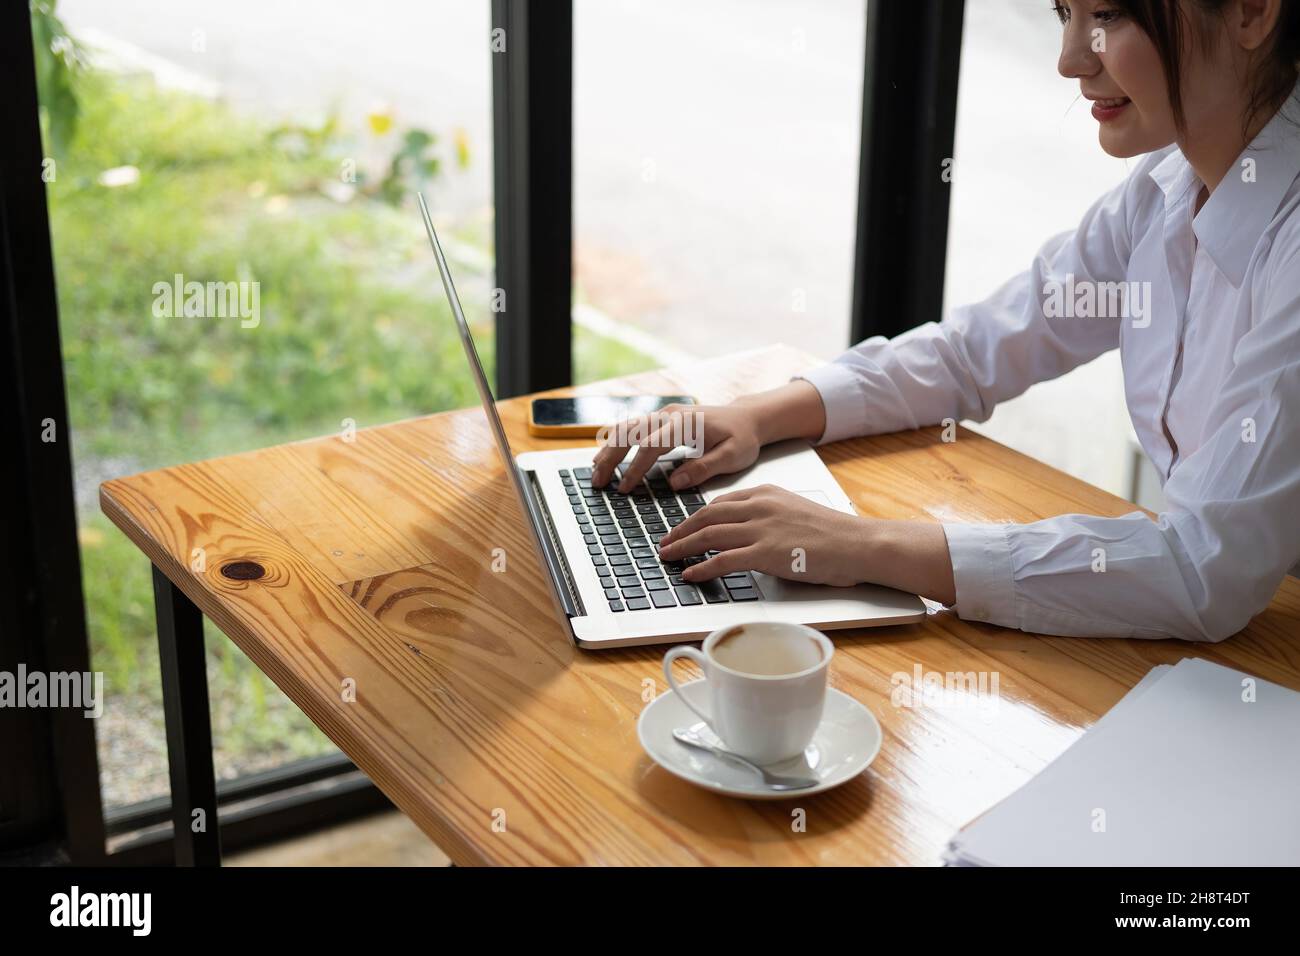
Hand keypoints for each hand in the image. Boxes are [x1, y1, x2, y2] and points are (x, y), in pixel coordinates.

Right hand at [590, 402, 763, 492]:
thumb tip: (675, 482)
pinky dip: (616, 442)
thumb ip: (704, 468)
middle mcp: (670, 414)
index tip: (625, 488)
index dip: (635, 468)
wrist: (747, 417)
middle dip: (611, 458)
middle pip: (630, 432)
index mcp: (686, 423)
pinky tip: (605, 458)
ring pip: (627, 428)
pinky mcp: (662, 418)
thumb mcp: (733, 456)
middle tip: (598, 482)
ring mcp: (664, 414)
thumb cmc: (742, 437)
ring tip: (595, 473)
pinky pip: (632, 428)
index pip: (651, 446)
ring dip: (608, 450)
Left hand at [657, 484, 958, 602]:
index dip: (695, 517)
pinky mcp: (766, 552)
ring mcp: (762, 528)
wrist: (859, 543)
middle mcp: (760, 506)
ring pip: (709, 534)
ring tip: (668, 557)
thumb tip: (746, 536)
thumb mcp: (795, 512)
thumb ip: (769, 518)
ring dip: (683, 547)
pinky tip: (690, 573)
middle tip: (665, 543)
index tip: (682, 527)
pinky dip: (702, 566)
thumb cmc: (834, 534)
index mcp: (766, 494)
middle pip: (706, 515)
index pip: (720, 503)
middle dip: (680, 530)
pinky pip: (723, 559)